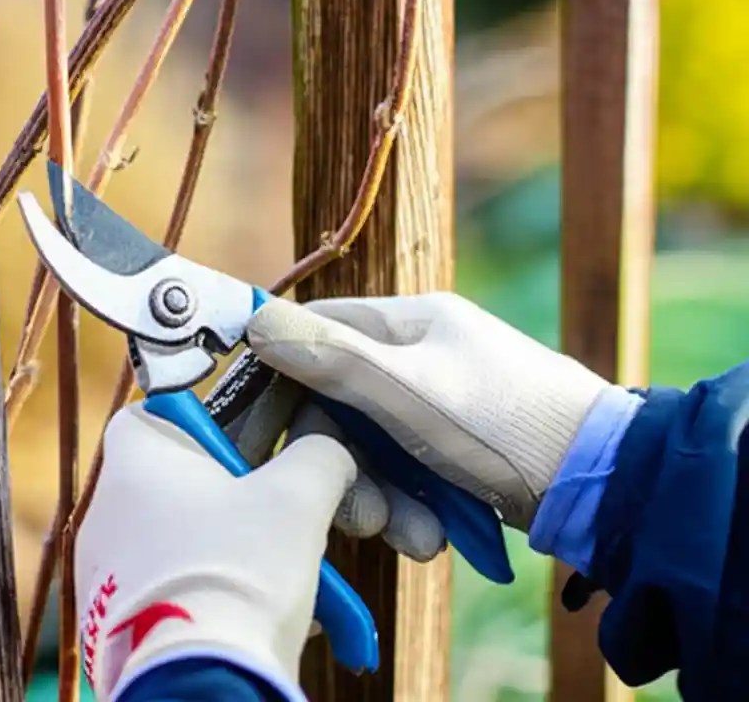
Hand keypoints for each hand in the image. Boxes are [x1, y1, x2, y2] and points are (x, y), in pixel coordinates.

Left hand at [75, 403, 355, 698]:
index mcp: (134, 463)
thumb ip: (318, 459)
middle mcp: (105, 512)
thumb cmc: (238, 572)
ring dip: (235, 556)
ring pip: (182, 545)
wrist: (197, 678)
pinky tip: (261, 622)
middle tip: (283, 525)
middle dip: (240, 504)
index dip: (203, 424)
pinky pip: (173, 595)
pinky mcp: (113, 625)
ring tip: (284, 582)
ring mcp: (103, 573)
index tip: (246, 450)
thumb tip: (328, 453)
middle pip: (179, 486)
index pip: (152, 415)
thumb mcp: (298, 500)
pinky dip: (215, 600)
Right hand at [246, 292, 610, 553]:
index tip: (256, 431)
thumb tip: (254, 322)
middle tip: (356, 515)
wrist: (604, 486)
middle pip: (337, 405)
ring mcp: (438, 404)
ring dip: (377, 499)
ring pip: (368, 449)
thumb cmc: (504, 424)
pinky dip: (409, 507)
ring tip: (408, 536)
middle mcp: (418, 356)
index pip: (315, 331)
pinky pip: (404, 474)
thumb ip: (330, 356)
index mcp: (409, 321)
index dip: (279, 378)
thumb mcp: (406, 389)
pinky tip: (431, 536)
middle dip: (340, 466)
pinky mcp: (454, 450)